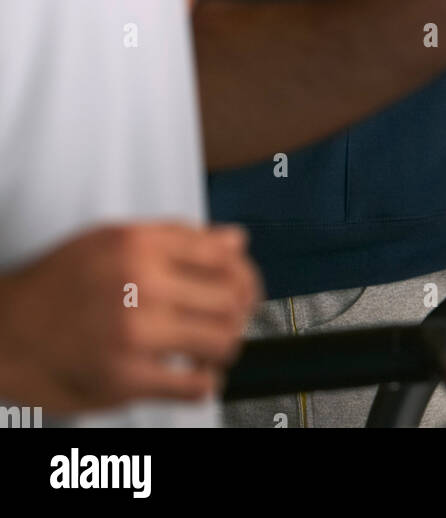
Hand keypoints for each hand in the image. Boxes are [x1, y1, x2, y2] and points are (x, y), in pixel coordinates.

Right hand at [0, 222, 260, 412]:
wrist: (5, 330)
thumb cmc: (57, 284)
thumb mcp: (111, 240)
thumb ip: (175, 237)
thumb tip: (234, 241)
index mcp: (140, 244)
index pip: (222, 255)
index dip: (245, 273)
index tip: (245, 285)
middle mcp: (141, 283)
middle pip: (230, 297)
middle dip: (241, 311)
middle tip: (234, 319)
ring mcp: (135, 332)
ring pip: (220, 340)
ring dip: (226, 347)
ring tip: (212, 348)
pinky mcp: (126, 378)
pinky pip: (193, 385)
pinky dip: (205, 383)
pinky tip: (196, 377)